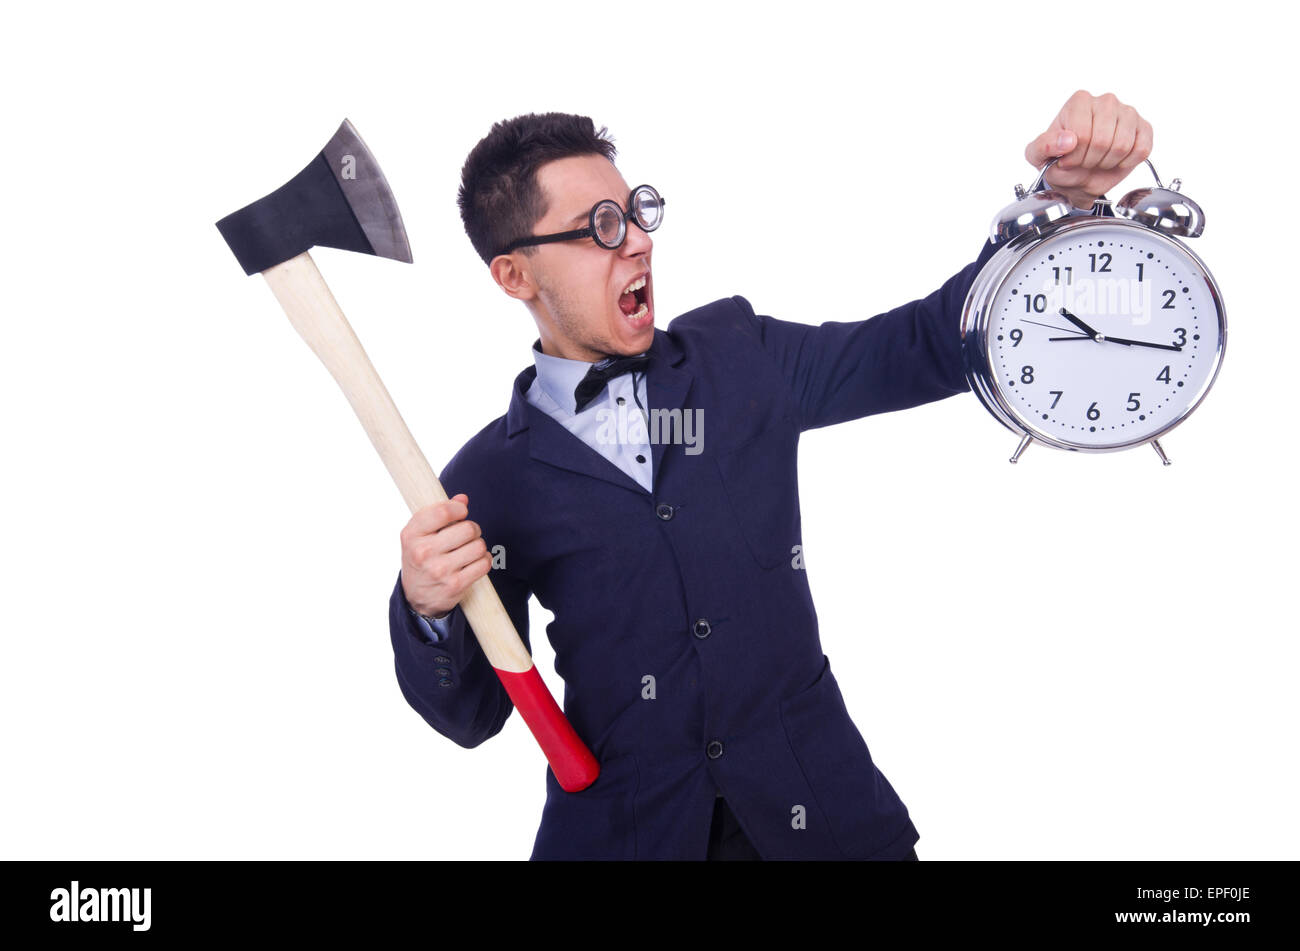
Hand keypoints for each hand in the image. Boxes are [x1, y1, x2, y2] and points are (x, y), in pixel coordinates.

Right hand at [400, 493, 491, 617]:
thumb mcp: (419, 534)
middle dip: (472, 529)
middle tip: (466, 535)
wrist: (416, 596)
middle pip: (468, 528)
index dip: (459, 508)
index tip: (461, 512)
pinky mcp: (455, 585)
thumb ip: (439, 513)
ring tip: (468, 550)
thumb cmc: (420, 558)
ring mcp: (439, 570)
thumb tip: (463, 498)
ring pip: (479, 546)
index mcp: (412, 535)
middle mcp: (423, 552)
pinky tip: (474, 562)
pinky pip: (484, 564)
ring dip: (478, 546)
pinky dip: (484, 560)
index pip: (442, 511)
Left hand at [1025, 90, 1153, 209]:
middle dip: (1090, 161)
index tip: (1067, 160)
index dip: (1074, 156)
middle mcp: (1106, 101)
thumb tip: (1067, 140)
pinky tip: (1115, 160)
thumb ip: (1044, 146)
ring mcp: (1127, 112)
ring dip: (1107, 163)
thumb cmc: (1059, 160)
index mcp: (1079, 101)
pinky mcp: (1144, 128)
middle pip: (1102, 141)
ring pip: (1122, 146)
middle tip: (1083, 162)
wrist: (1078, 175)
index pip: (1081, 135)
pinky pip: (1141, 149)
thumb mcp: (1038, 156)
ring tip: (1097, 160)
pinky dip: (1126, 163)